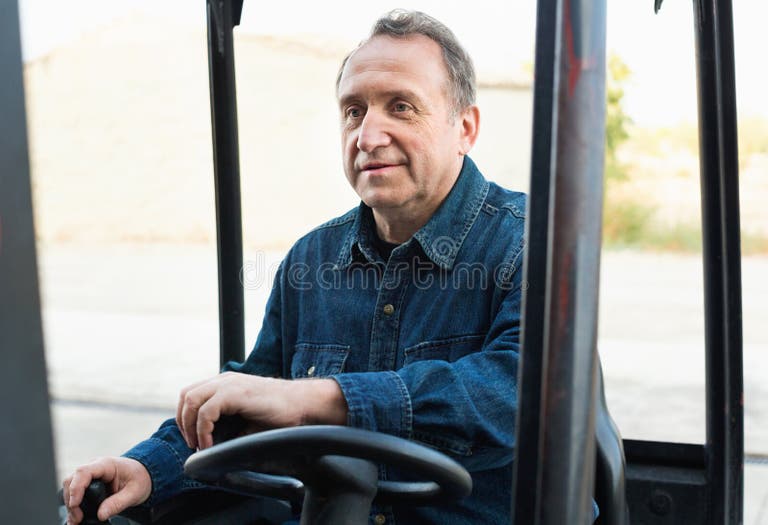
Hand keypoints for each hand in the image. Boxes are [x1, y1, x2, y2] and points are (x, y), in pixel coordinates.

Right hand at [63, 457, 150, 524]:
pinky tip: (75, 517)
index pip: (83, 471)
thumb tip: (101, 515)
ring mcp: (90, 474)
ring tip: (77, 520)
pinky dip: (74, 505)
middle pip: (72, 480)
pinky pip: (75, 492)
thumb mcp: (134, 492)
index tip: (75, 504)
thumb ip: (118, 503)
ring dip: (71, 504)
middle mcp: (95, 467)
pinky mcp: (88, 483)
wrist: (144, 475)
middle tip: (78, 518)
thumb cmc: (139, 479)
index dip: (76, 488)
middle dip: (71, 500)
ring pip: (70, 486)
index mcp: (107, 464)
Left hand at [176, 372, 346, 449]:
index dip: (186, 417)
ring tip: (199, 445)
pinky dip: (203, 430)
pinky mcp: (236, 392)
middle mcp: (225, 379)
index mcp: (226, 383)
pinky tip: (210, 444)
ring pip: (191, 400)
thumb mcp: (246, 417)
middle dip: (184, 422)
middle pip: (186, 395)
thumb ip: (228, 424)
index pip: (192, 394)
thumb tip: (212, 445)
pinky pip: (206, 411)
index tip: (193, 438)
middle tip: (192, 443)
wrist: (302, 404)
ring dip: (190, 426)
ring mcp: (229, 383)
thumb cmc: (279, 413)